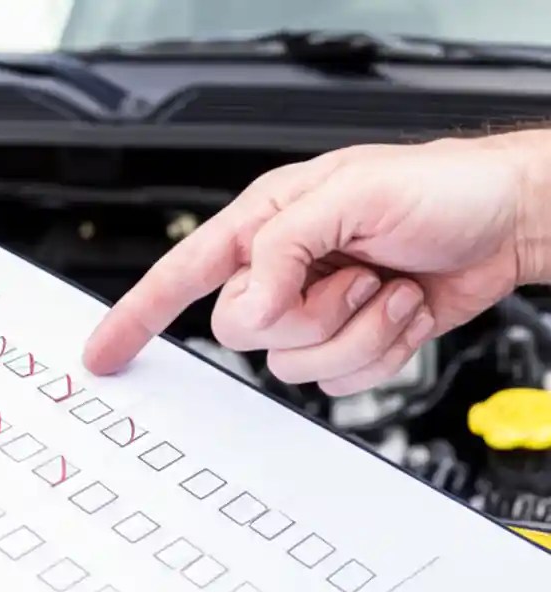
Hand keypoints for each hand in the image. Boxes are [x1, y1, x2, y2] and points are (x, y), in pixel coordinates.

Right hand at [82, 130, 550, 394]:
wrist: (510, 221)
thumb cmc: (441, 187)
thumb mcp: (352, 194)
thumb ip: (283, 247)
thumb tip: (250, 301)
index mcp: (263, 226)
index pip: (180, 274)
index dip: (136, 315)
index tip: (104, 353)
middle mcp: (283, 271)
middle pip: (241, 332)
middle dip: (304, 314)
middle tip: (349, 276)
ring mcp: (317, 311)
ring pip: (292, 365)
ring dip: (354, 332)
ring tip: (383, 286)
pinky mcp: (352, 342)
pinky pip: (339, 381)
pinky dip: (380, 351)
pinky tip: (399, 308)